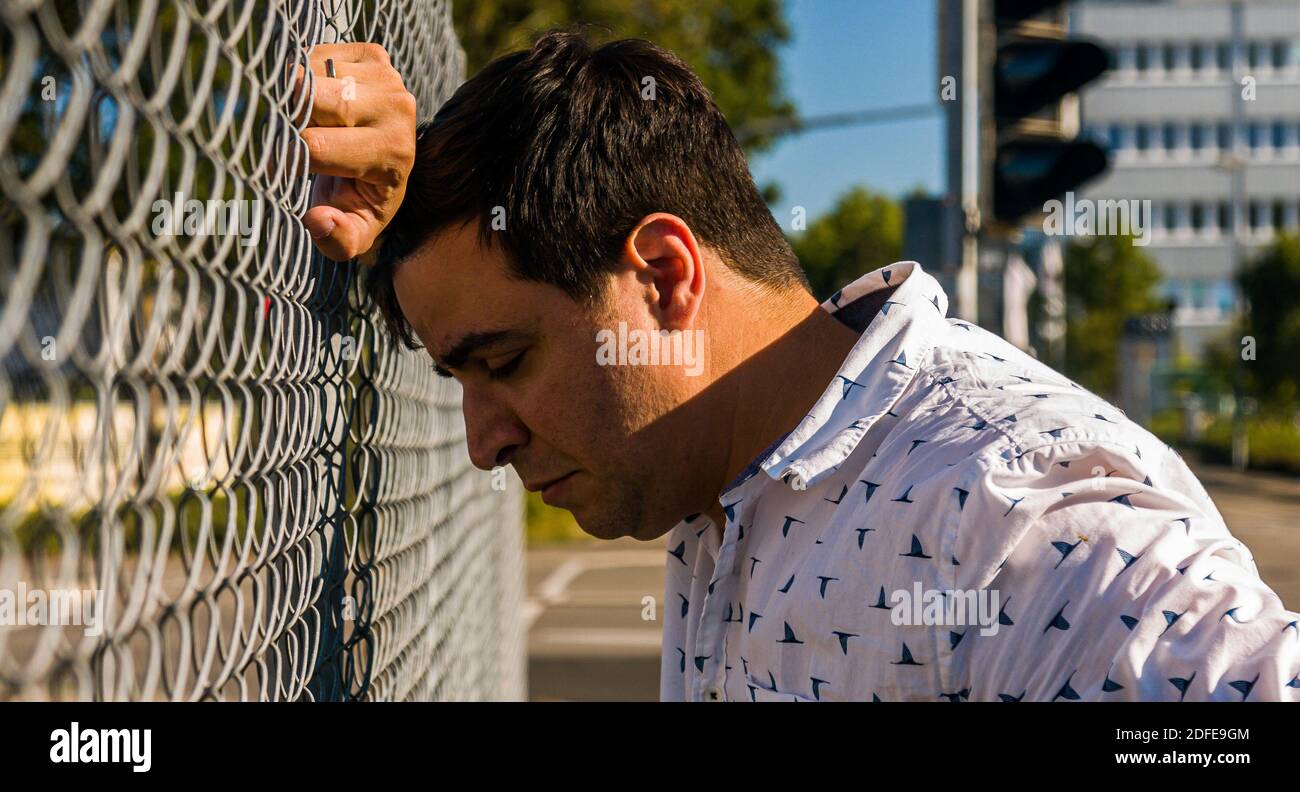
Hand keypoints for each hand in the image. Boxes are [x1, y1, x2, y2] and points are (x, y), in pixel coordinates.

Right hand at [300, 43, 416, 261]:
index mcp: (393, 154)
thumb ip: (338, 240)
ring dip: (294, 99)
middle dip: (287, 121)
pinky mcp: (373, 55)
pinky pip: (314, 56)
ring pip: (307, 75)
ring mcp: (387, 77)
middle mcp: (397, 109)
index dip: (286, 158)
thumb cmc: (362, 199)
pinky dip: (305, 77)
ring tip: (306, 123)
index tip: (279, 169)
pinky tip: (318, 102)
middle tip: (286, 140)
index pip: (315, 147)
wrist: (389, 160)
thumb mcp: (356, 232)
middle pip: (308, 101)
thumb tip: (316, 220)